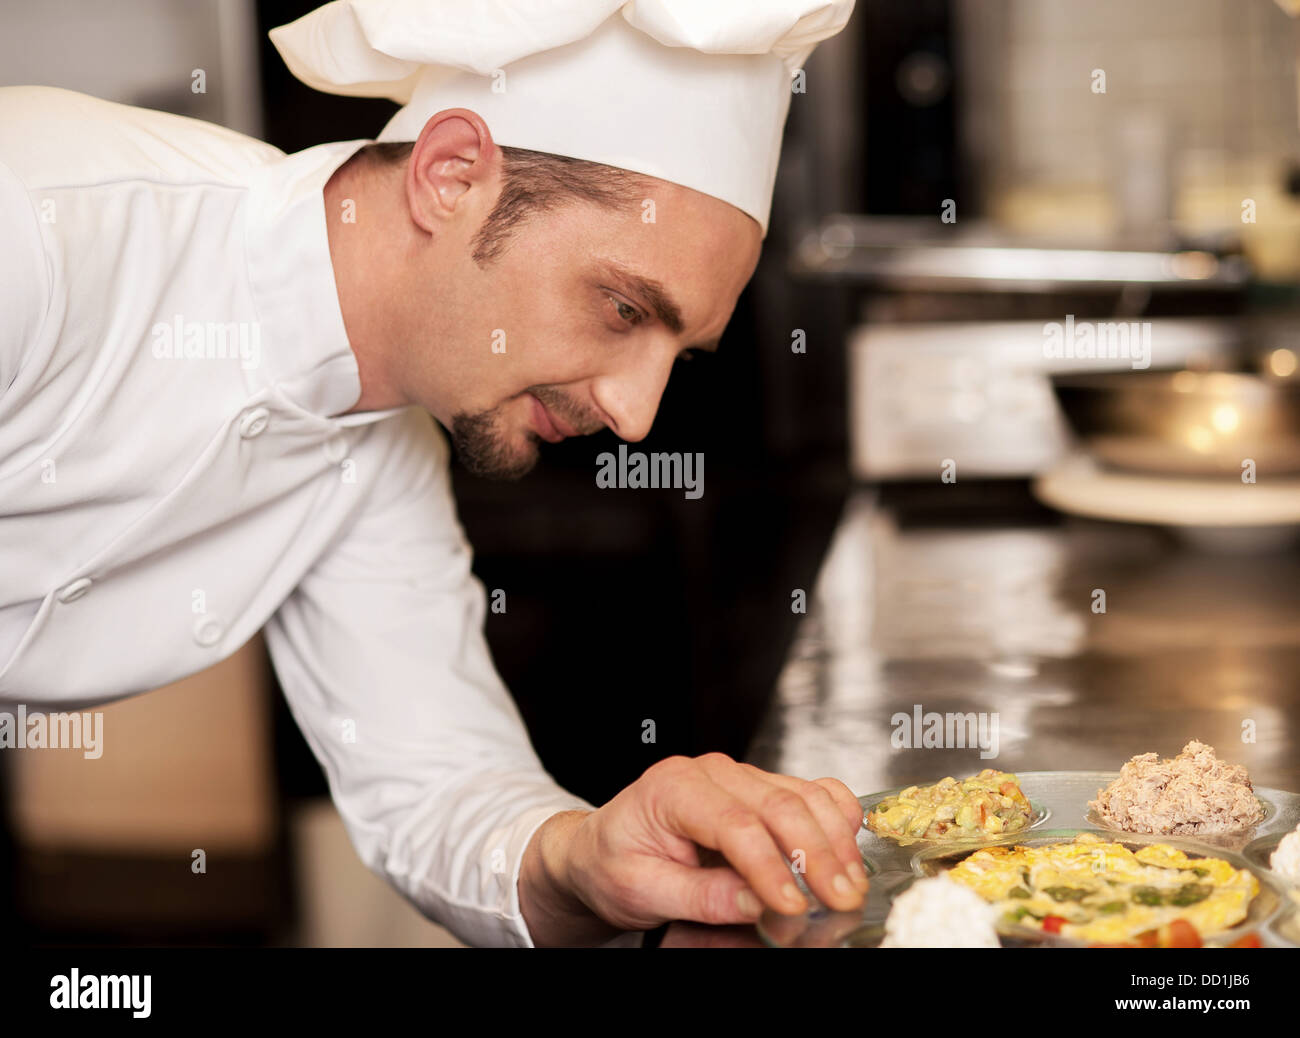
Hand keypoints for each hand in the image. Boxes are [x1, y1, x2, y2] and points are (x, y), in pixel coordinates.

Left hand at [518, 753, 867, 944]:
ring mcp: (741, 777)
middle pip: (779, 805)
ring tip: (850, 885)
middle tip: (840, 900)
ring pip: (803, 795)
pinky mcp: (761, 790)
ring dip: (835, 841)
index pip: (734, 824)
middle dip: (816, 856)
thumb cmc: (614, 864)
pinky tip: (847, 849)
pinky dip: (835, 818)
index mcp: (673, 788)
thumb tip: (757, 904)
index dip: (769, 866)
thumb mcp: (642, 891)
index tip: (792, 906)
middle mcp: (712, 773)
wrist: (602, 849)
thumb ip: (701, 897)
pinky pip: (809, 792)